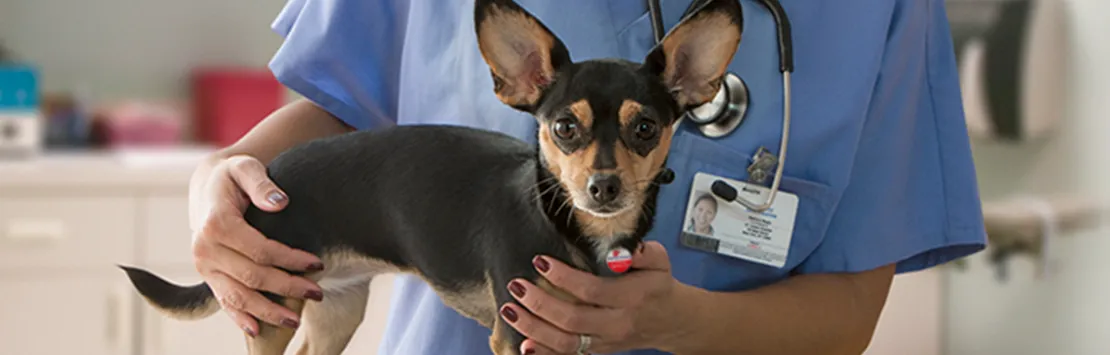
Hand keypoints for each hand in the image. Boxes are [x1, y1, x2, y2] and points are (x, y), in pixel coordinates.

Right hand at [190, 155, 323, 335]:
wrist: (207, 187)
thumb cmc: (233, 176)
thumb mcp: (246, 168)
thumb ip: (262, 184)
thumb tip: (280, 202)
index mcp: (216, 224)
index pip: (260, 250)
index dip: (290, 260)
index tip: (318, 264)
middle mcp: (205, 249)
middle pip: (252, 277)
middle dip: (287, 288)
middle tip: (318, 293)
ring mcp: (204, 267)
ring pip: (237, 296)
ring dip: (267, 311)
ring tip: (295, 320)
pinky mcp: (208, 277)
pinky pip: (224, 301)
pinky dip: (240, 318)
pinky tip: (258, 330)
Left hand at [499, 241, 690, 353]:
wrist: (671, 321)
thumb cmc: (659, 285)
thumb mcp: (660, 261)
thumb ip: (642, 251)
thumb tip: (622, 248)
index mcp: (632, 298)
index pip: (592, 290)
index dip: (564, 277)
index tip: (541, 261)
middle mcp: (617, 324)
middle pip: (572, 319)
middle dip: (540, 303)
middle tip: (518, 285)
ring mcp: (605, 341)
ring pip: (565, 342)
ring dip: (533, 328)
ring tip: (510, 310)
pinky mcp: (597, 351)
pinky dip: (545, 353)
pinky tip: (524, 345)